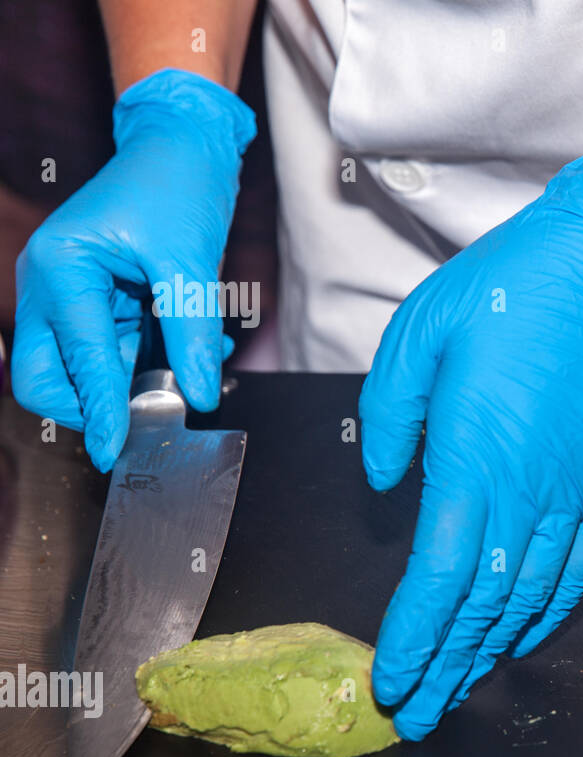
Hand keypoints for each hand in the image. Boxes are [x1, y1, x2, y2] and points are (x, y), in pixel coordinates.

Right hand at [11, 68, 254, 471]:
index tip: (114, 450)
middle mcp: (53, 286)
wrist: (182, 144)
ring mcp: (72, 295)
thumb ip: (191, 332)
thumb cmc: (175, 185)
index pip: (76, 360)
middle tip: (150, 415)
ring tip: (195, 363)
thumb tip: (198, 391)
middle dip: (96, 404)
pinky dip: (151, 361)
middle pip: (49, 377)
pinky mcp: (101, 301)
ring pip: (85, 370)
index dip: (100, 410)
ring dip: (137, 381)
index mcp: (60, 270)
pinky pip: (115, 351)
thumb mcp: (190, 263)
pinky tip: (197, 347)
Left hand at [360, 132, 582, 737]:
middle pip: (481, 605)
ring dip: (492, 650)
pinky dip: (550, 609)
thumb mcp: (421, 330)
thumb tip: (386, 480)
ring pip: (530, 596)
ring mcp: (577, 491)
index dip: (413, 638)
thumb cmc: (518, 283)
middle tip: (417, 711)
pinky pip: (580, 565)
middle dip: (445, 664)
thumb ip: (390, 415)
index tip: (389, 679)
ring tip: (462, 687)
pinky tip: (525, 633)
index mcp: (474, 457)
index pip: (437, 577)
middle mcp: (529, 491)